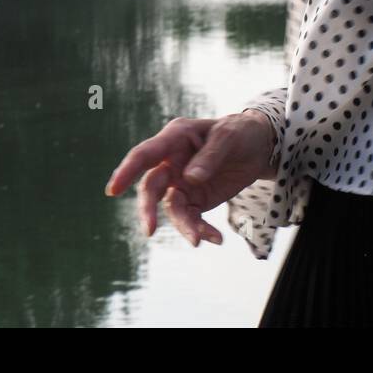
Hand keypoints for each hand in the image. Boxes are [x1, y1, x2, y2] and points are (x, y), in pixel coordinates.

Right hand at [103, 111, 274, 245]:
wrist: (259, 147)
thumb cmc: (239, 132)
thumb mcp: (229, 137)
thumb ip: (210, 156)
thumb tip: (190, 179)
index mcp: (175, 138)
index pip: (145, 154)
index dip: (127, 171)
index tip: (113, 190)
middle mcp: (171, 162)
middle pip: (150, 187)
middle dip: (147, 209)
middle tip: (149, 230)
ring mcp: (180, 183)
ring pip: (171, 209)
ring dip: (183, 226)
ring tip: (200, 240)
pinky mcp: (194, 200)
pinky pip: (190, 219)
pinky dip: (200, 230)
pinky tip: (215, 238)